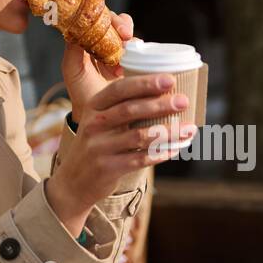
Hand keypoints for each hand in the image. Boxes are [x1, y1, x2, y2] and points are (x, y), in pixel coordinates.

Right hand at [45, 73, 194, 235]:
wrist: (73, 182)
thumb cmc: (96, 145)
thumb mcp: (99, 122)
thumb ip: (121, 108)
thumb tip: (164, 94)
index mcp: (93, 107)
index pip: (119, 89)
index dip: (145, 83)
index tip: (170, 80)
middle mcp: (94, 124)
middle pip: (131, 110)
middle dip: (160, 104)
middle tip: (183, 101)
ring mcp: (100, 147)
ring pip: (140, 136)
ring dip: (168, 131)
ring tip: (190, 128)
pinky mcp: (108, 168)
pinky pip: (140, 159)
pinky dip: (161, 153)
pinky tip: (176, 149)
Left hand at [60, 0, 134, 124]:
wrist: (99, 116)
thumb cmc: (81, 91)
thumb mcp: (72, 68)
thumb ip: (73, 47)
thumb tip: (74, 28)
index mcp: (86, 37)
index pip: (90, 10)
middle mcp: (103, 38)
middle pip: (112, 16)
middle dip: (117, 18)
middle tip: (122, 31)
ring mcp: (119, 48)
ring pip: (126, 28)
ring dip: (128, 30)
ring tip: (128, 41)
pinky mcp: (134, 60)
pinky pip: (139, 46)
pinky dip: (137, 45)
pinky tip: (133, 52)